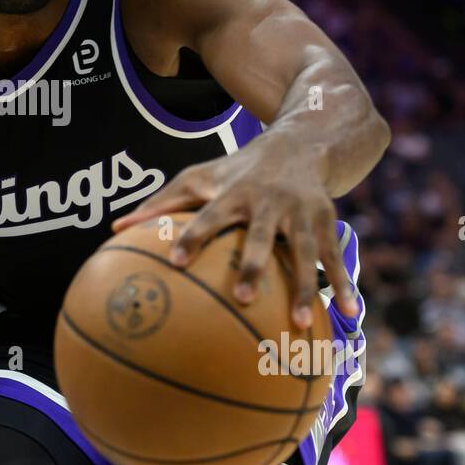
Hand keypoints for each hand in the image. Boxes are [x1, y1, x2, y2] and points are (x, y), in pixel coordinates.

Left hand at [112, 137, 357, 327]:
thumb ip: (160, 204)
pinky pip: (335, 258)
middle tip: (242, 297)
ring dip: (304, 286)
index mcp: (234, 194)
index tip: (175, 261)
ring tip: (300, 322)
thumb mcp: (199, 177)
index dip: (192, 236)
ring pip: (305, 253)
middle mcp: (269, 203)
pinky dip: (345, 285)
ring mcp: (301, 213)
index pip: (208, 216)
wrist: (301, 142)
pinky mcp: (327, 222)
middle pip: (260, 237)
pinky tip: (350, 316)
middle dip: (253, 264)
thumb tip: (113, 228)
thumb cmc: (237, 170)